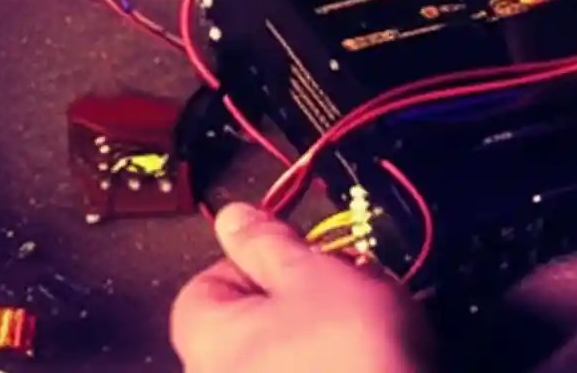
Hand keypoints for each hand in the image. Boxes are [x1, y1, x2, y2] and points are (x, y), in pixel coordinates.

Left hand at [172, 203, 425, 372]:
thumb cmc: (350, 349)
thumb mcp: (312, 273)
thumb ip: (267, 243)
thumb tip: (232, 218)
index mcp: (207, 340)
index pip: (206, 285)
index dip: (253, 259)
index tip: (298, 252)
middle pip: (248, 324)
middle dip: (295, 298)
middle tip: (342, 282)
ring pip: (284, 355)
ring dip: (319, 335)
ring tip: (367, 323)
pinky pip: (313, 371)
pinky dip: (334, 364)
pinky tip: (370, 357)